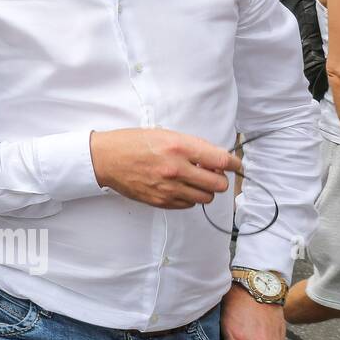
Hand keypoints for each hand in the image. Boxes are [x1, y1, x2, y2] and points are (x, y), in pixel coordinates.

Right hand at [90, 128, 240, 208]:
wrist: (104, 158)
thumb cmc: (132, 142)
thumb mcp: (164, 134)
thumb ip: (191, 146)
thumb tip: (215, 159)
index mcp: (178, 147)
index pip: (221, 159)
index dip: (233, 163)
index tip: (235, 164)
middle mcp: (176, 168)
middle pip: (218, 184)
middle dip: (219, 178)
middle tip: (210, 172)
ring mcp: (168, 187)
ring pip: (206, 197)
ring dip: (204, 189)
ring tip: (193, 180)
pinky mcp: (160, 201)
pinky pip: (188, 205)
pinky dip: (189, 197)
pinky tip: (179, 187)